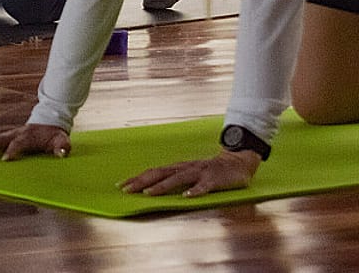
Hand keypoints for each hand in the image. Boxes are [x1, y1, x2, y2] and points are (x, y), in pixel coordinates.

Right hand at [0, 123, 70, 160]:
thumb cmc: (53, 135)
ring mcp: (6, 135)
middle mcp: (13, 134)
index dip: (13, 150)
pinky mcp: (2, 138)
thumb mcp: (61, 139)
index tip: (6, 160)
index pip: (18, 143)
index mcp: (27, 136)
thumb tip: (63, 152)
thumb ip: (62, 146)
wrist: (48, 122)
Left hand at [119, 150, 261, 196]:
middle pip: (161, 173)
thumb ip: (174, 180)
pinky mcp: (214, 179)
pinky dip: (195, 191)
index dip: (137, 178)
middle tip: (126, 190)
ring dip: (162, 186)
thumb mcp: (189, 174)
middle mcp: (186, 168)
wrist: (237, 162)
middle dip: (142, 182)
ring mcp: (200, 172)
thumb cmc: (210, 171)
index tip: (121, 186)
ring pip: (178, 179)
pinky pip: (204, 186)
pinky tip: (187, 196)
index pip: (154, 171)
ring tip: (149, 194)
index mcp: (178, 168)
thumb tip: (151, 189)